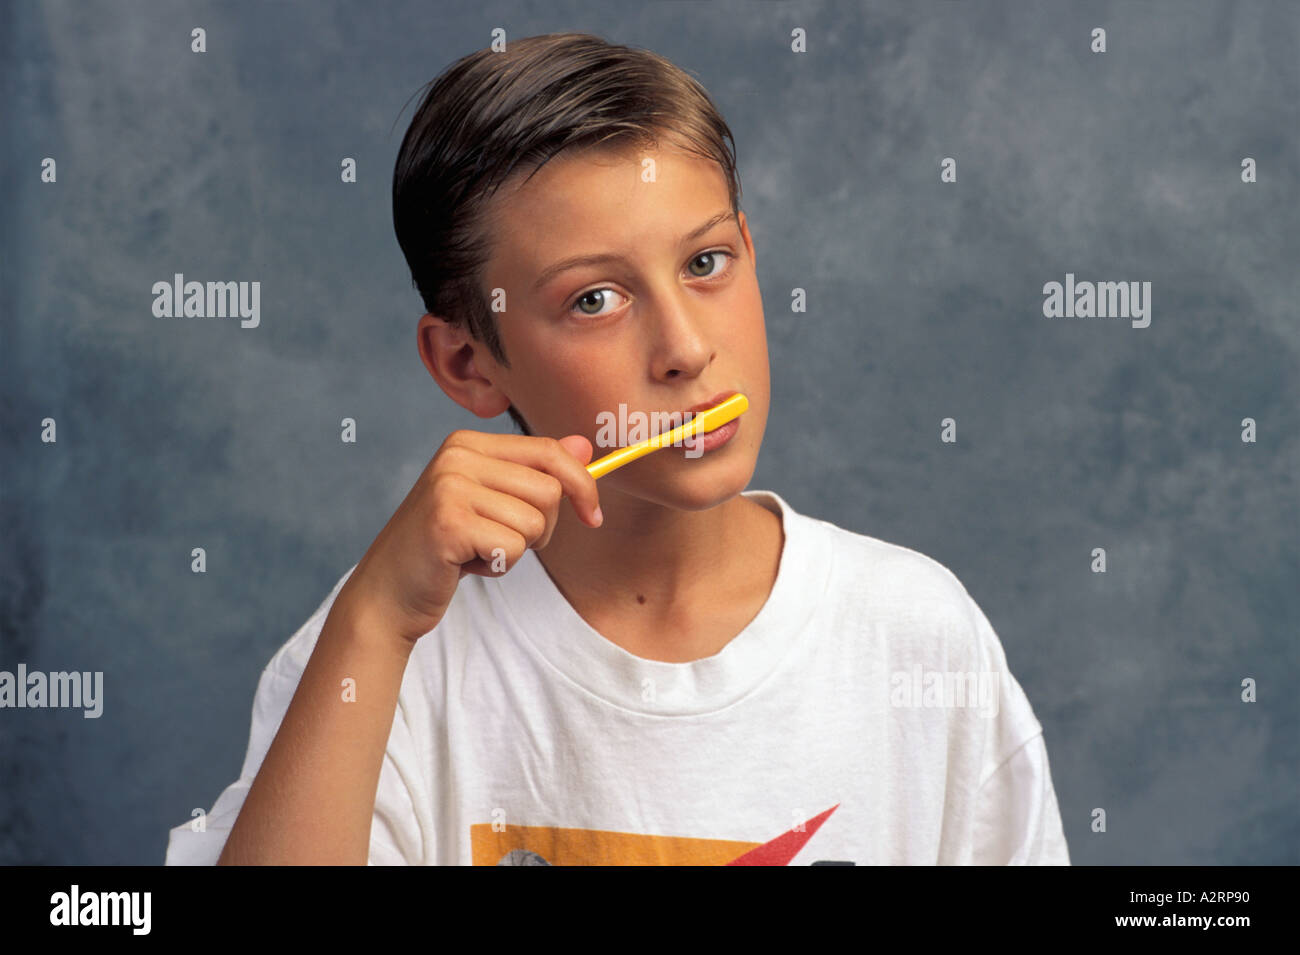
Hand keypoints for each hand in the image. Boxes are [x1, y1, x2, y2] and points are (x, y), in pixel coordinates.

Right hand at [338, 430, 602, 645]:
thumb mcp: (493, 503)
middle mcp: (457, 456)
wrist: (389, 591)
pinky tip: (465, 564)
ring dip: (516, 550)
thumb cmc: (446, 547)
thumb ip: (535, 472)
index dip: (582, 485)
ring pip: (535, 522)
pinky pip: (513, 548)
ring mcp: (450, 488)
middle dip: (540, 528)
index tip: (593, 516)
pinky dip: (498, 566)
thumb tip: (585, 445)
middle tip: (500, 541)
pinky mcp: (448, 524)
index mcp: (468, 443)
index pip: (549, 451)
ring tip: (477, 550)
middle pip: (549, 490)